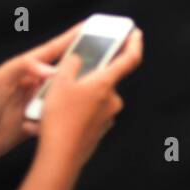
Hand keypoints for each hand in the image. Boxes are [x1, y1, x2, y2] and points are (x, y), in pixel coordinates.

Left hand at [0, 23, 83, 163]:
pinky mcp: (38, 121)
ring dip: (75, 91)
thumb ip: (23, 69)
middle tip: (107, 54)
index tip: (91, 26)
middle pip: (65, 69)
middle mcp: (35, 82)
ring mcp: (37, 101)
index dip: (72, 37)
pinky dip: (64, 115)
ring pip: (64, 93)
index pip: (54, 49)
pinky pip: (57, 115)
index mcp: (25, 68)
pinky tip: (74, 115)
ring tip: (94, 86)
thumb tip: (51, 69)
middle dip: (84, 61)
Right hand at [31, 29, 143, 183]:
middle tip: (68, 77)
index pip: (130, 58)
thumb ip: (70, 63)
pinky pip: (89, 115)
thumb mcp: (59, 82)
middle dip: (87, 77)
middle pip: (104, 79)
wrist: (60, 156)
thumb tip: (77, 60)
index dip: (134, 43)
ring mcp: (107, 117)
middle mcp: (112, 99)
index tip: (135, 33)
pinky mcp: (99, 131)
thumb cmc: (60, 118)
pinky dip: (77, 112)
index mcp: (106, 83)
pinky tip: (58, 118)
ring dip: (78, 96)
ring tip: (54, 102)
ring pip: (94, 98)